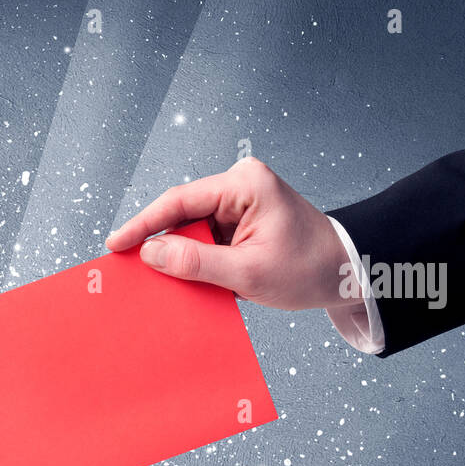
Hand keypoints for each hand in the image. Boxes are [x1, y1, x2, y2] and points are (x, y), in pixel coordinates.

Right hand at [105, 157, 354, 311]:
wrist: (348, 273)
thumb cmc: (309, 269)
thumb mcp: (248, 272)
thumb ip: (196, 261)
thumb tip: (151, 253)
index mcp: (244, 184)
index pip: (179, 201)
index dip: (143, 224)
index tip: (116, 244)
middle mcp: (240, 185)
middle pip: (182, 214)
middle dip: (159, 243)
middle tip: (131, 271)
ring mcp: (241, 202)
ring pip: (192, 229)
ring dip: (179, 256)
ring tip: (158, 281)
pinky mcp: (242, 222)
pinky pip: (206, 238)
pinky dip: (195, 260)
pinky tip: (183, 279)